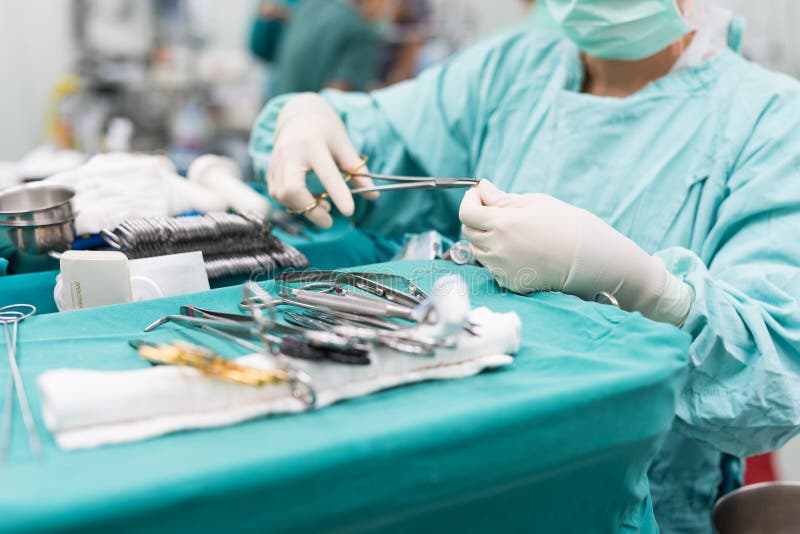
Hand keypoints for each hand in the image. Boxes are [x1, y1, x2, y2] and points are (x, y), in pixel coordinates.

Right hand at [268, 93, 377, 227]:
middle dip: (311, 210)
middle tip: (329, 220)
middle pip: (292, 189)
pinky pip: (277, 194)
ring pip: (282, 196)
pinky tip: (309, 201)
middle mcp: (290, 152)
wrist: (297, 116)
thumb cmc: (324, 131)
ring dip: (303, 209)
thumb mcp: (344, 144)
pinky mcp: (269, 171)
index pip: (326, 172)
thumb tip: (374, 195)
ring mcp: (276, 162)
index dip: (338, 194)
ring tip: (323, 207)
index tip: (349, 212)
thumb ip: (357, 169)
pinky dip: (293, 204)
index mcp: (312, 143)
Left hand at [459, 180, 692, 324]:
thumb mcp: (535, 203)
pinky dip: (498, 255)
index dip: (469, 200)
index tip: (478, 194)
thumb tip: (482, 189)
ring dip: (485, 237)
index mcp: (502, 224)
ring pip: (478, 250)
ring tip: (511, 231)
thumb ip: (502, 198)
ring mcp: (501, 268)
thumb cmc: (567, 225)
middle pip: (468, 231)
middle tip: (492, 209)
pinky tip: (519, 250)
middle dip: (475, 217)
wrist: (591, 260)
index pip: (467, 212)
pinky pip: (492, 266)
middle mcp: (497, 248)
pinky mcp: (508, 282)